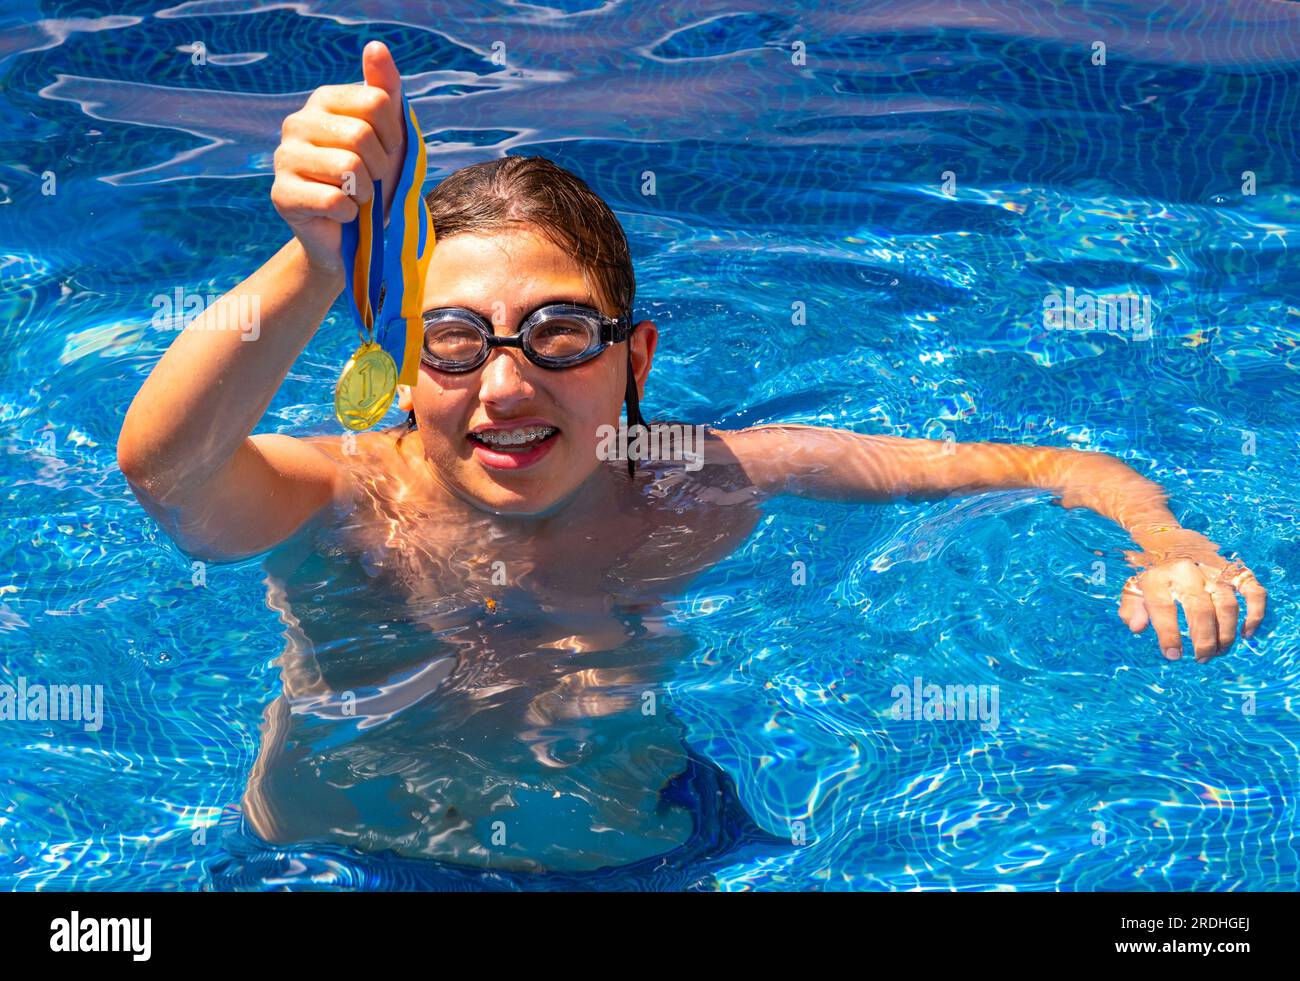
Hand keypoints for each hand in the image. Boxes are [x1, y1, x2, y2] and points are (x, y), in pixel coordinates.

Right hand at [271, 40, 406, 271]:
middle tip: (372, 182)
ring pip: (348, 169)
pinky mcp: (281, 195)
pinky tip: (341, 215)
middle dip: (380, 168)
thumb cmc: (374, 180)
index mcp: (324, 100)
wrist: (353, 236)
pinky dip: (350, 215)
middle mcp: (297, 122)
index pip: (376, 101)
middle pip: (362, 135)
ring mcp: (284, 157)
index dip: (393, 135)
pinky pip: (335, 201)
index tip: (386, 152)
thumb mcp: (390, 134)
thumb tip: (375, 47)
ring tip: (357, 198)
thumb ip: (386, 90)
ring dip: (366, 193)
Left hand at [1118, 549, 1265, 662]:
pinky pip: (1252, 591)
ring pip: (1227, 604)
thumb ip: (1131, 608)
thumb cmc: (1151, 571)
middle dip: (1204, 641)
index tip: (1173, 655)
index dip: (1169, 634)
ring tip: (1220, 651)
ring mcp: (1212, 570)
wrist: (1165, 537)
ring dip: (1226, 633)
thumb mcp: (1133, 586)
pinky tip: (1246, 633)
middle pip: (1200, 610)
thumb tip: (1136, 628)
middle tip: (1202, 658)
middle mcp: (1186, 572)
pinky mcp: (1233, 569)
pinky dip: (1255, 613)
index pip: (1163, 608)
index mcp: (1158, 576)